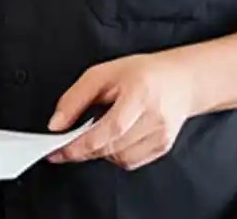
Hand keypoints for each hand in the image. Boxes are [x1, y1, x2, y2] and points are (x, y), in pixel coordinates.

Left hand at [45, 53, 196, 170]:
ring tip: (91, 134)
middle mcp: (154, 118)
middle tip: (63, 147)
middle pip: (112, 147)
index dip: (81, 144)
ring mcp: (161, 136)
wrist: (180, 81)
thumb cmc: (141, 74)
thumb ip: (75, 98)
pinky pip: (130, 162)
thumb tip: (56, 124)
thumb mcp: (101, 74)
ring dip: (98, 152)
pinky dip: (113, 155)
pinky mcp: (162, 147)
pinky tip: (110, 139)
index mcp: (140, 94)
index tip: (58, 151)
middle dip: (82, 150)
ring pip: (119, 158)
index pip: (109, 129)